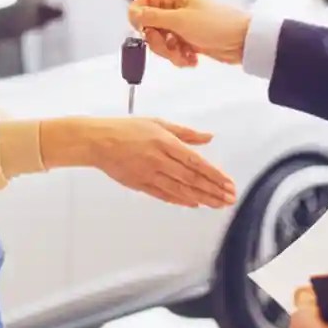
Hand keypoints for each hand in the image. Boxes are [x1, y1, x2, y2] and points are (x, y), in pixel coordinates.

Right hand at [41, 117, 237, 207]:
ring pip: (180, 189)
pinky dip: (180, 200)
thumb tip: (208, 137)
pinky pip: (164, 195)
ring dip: (201, 198)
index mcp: (165, 142)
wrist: (98, 141)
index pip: (196, 161)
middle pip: (191, 178)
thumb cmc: (127, 129)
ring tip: (217, 204)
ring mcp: (149, 174)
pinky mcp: (140, 184)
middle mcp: (159, 159)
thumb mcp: (158, 123)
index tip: (228, 182)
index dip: (214, 174)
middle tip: (229, 199)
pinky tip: (194, 203)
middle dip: (213, 190)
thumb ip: (185, 133)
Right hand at [128, 0, 251, 66]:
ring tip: (183, 55)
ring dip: (169, 52)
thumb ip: (153, 17)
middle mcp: (178, 9)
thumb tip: (133, 13)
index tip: (140, 29)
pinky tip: (192, 60)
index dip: (139, 14)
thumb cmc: (218, 25)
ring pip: (161, 40)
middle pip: (151, 24)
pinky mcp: (190, 41)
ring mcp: (184, 26)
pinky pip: (174, 50)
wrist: (243, 42)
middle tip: (168, 46)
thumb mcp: (180, 20)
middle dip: (156, 40)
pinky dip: (180, 57)